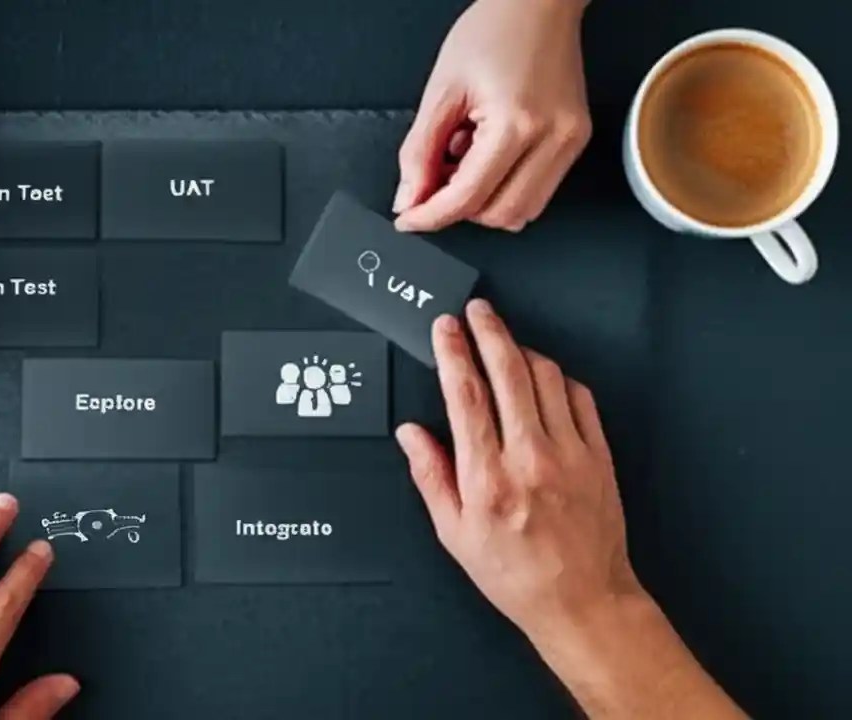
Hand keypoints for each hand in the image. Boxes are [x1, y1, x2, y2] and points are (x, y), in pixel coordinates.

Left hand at [394, 0, 591, 231]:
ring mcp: (570, 142)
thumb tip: (410, 199)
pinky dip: (505, 188)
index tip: (409, 219)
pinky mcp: (575, 140)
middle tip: (435, 179)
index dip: (431, 215)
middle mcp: (553, 138)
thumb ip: (420, 152)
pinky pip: (538, 191)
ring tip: (465, 159)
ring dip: (485, 202)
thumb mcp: (441, 90)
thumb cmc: (493, 30)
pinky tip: (488, 154)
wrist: (538, 3)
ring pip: (522, 212)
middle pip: (499, 215)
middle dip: (459, 209)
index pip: (469, 197)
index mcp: (517, 123)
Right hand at [395, 299, 642, 638]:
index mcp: (487, 478)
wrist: (582, 599)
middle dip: (489, 331)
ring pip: (547, 376)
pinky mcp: (599, 455)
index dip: (453, 352)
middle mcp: (529, 458)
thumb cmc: (515, 574)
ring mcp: (570, 453)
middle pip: (509, 371)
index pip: (466, 395)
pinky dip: (559, 377)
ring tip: (505, 343)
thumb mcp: (454, 534)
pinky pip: (580, 397)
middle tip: (476, 310)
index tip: (445, 328)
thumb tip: (410, 433)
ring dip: (522, 351)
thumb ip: (431, 476)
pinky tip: (544, 378)